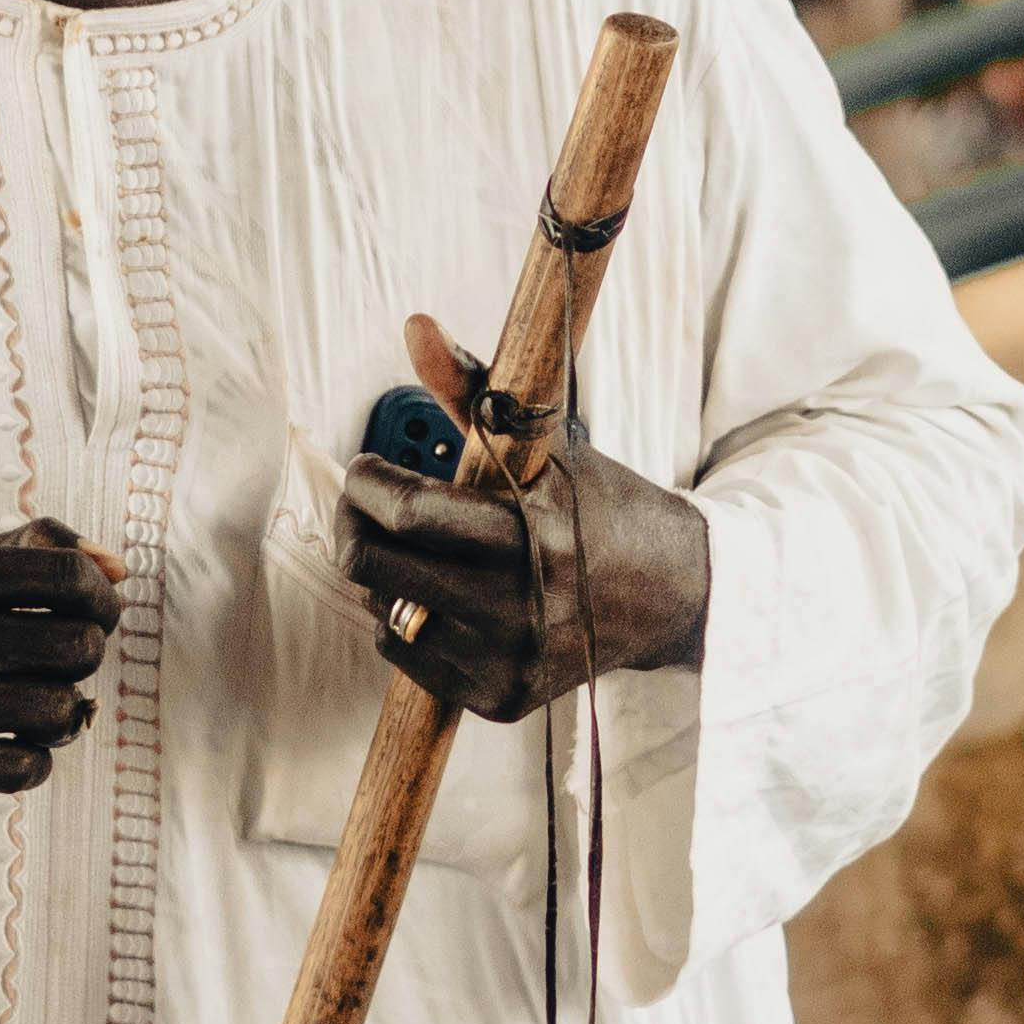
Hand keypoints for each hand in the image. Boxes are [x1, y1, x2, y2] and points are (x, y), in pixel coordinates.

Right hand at [0, 520, 124, 820]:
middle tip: (68, 659)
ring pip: (56, 712)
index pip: (63, 572)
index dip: (99, 593)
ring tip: (45, 705)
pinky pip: (19, 768)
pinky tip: (15, 744)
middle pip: (73, 644)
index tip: (96, 608)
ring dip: (66, 712)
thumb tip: (118, 564)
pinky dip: (34, 759)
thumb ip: (20, 550)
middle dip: (87, 653)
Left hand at [332, 319, 707, 723]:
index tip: (367, 466)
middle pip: (372, 565)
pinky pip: (406, 654)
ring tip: (421, 549)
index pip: (405, 512)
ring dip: (385, 570)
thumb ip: (471, 386)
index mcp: (529, 533)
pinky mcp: (500, 699)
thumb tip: (414, 323)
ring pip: (382, 610)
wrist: (669, 594)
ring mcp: (506, 661)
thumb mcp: (546, 439)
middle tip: (370, 503)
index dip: (365, 482)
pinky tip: (444, 593)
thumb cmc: (599, 504)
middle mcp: (516, 607)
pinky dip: (407, 618)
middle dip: (355, 522)